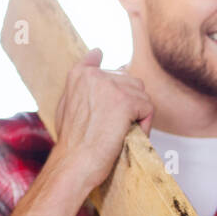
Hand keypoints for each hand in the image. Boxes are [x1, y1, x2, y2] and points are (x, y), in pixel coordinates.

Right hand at [51, 48, 154, 194]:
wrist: (74, 163)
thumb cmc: (72, 142)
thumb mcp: (68, 103)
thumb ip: (82, 79)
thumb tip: (97, 51)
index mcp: (80, 74)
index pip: (105, 64)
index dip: (114, 86)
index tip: (110, 100)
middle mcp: (95, 75)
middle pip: (130, 82)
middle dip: (129, 105)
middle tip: (116, 129)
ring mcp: (111, 87)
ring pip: (141, 95)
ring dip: (138, 115)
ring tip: (121, 133)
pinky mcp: (125, 102)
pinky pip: (148, 108)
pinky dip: (145, 125)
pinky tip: (129, 136)